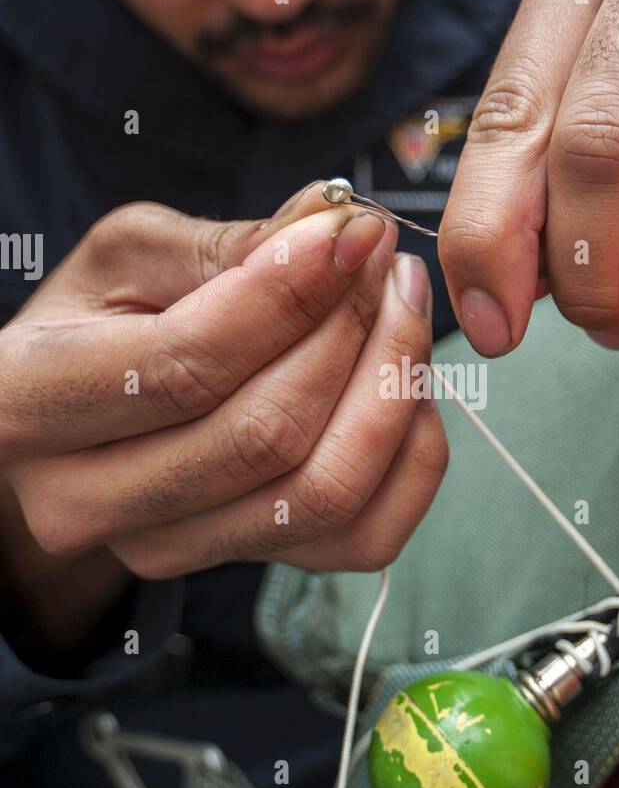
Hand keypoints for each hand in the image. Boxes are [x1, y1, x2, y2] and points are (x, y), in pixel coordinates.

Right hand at [0, 183, 446, 579]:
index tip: (353, 232)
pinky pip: (365, 536)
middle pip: (267, 437)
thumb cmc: (98, 319)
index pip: (189, 364)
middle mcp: (85, 501)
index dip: (291, 294)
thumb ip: (230, 243)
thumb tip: (337, 219)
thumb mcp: (130, 255)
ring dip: (391, 389)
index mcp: (28, 402)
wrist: (82, 416)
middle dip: (352, 332)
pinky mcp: (242, 568)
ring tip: (401, 307)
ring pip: (323, 493)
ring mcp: (166, 550)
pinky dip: (412, 456)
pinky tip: (403, 384)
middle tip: (384, 261)